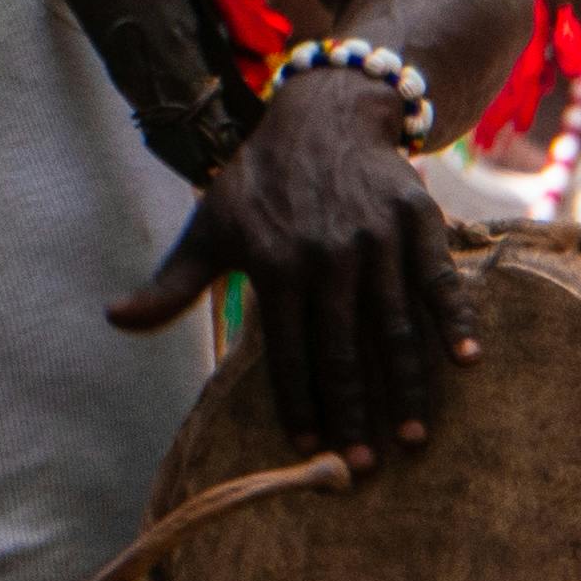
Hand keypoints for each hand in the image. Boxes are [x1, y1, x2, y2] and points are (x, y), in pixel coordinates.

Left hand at [111, 70, 466, 454]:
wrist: (326, 115)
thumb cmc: (262, 180)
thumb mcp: (211, 225)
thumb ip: (172, 283)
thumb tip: (114, 320)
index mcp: (273, 263)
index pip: (287, 350)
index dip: (300, 404)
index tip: (312, 451)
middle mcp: (325, 255)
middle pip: (343, 349)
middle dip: (355, 412)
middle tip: (368, 465)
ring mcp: (375, 239)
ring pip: (392, 324)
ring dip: (406, 385)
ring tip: (414, 435)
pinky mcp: (417, 221)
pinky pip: (438, 279)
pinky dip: (455, 318)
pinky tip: (466, 360)